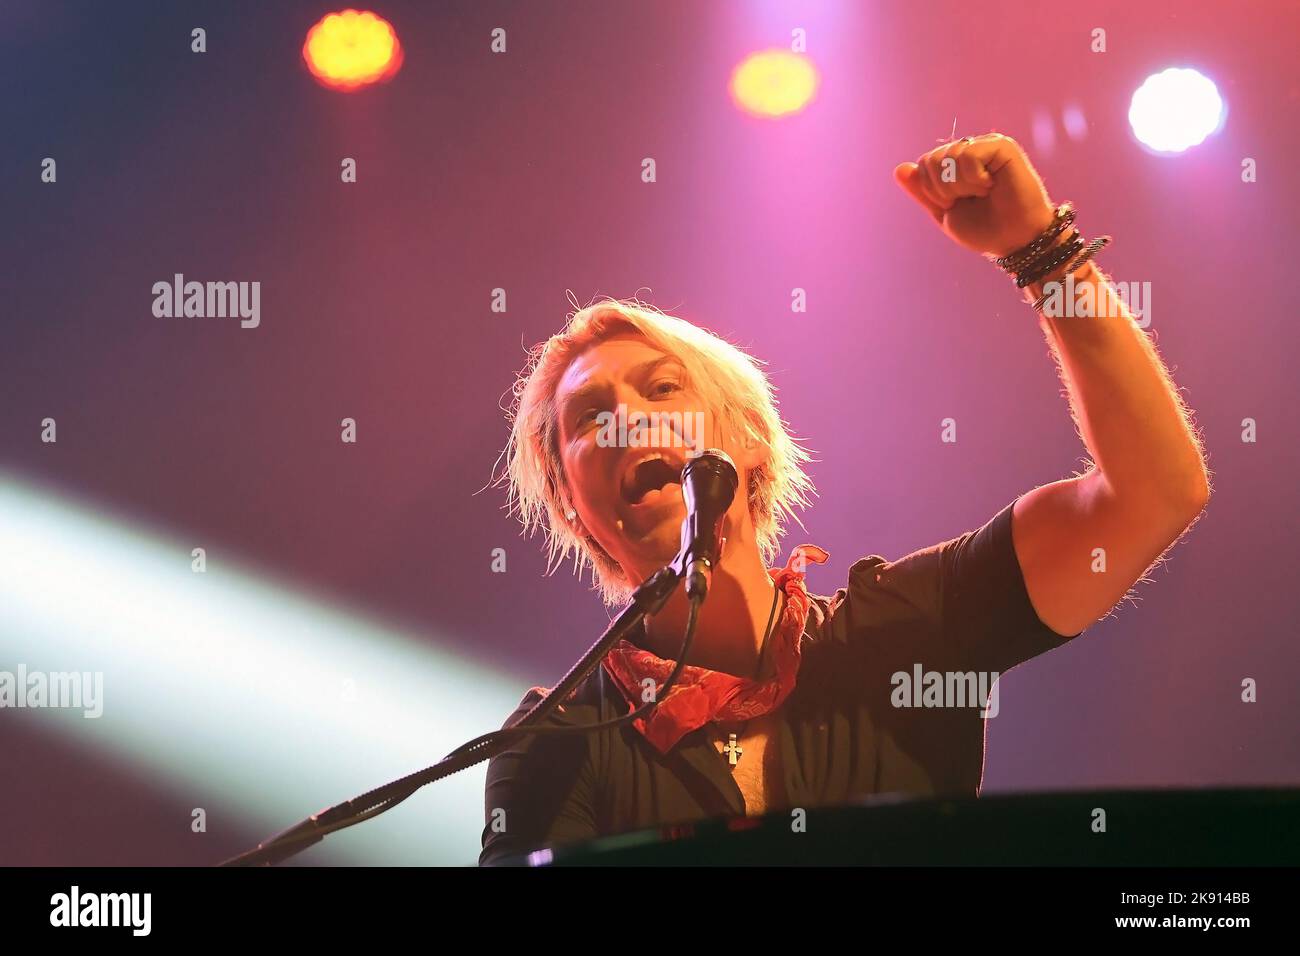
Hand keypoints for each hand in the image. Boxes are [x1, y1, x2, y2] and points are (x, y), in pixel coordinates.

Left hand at [894, 134, 1056, 257]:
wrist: (1014, 239)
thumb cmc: (983, 228)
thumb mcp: (943, 212)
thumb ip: (921, 190)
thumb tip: (899, 168)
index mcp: (953, 165)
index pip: (923, 165)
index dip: (932, 192)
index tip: (955, 205)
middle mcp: (968, 151)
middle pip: (930, 159)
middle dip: (943, 190)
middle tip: (970, 200)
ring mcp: (985, 145)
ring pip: (948, 157)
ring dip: (960, 186)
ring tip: (983, 193)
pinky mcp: (1001, 146)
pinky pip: (968, 155)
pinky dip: (974, 178)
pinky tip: (991, 185)